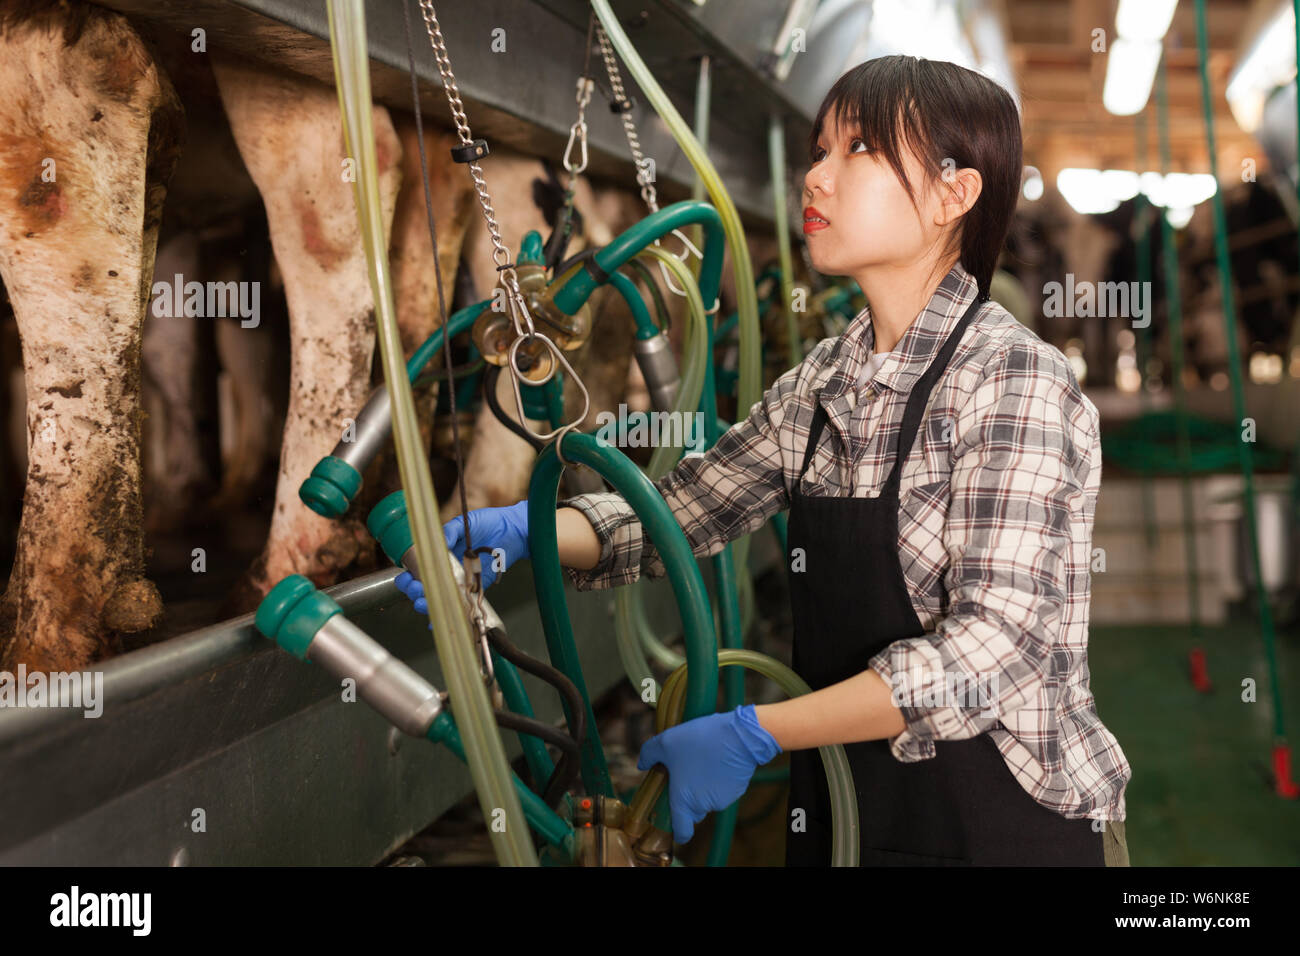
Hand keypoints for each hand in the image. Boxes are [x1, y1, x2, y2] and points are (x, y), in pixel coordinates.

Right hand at [392, 500, 529, 613]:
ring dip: (426, 604)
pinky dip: (445, 615)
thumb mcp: (465, 524)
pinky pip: (459, 605)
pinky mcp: (474, 590)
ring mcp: (459, 581)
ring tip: (423, 604)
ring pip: (437, 598)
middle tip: (418, 591)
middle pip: (423, 586)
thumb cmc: (488, 523)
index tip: (407, 578)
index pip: (417, 568)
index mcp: (440, 553)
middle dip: (415, 592)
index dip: (408, 575)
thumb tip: (435, 542)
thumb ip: (449, 532)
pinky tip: (434, 621)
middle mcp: (447, 569)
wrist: (512, 531)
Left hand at [636, 704, 781, 842]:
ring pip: (708, 800)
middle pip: (693, 812)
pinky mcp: (737, 791)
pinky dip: (718, 782)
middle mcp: (703, 805)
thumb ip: (649, 754)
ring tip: (702, 762)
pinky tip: (717, 761)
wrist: (739, 736)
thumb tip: (642, 765)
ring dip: (703, 788)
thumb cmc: (700, 740)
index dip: (678, 831)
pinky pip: (723, 791)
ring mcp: (722, 800)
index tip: (674, 824)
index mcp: (684, 800)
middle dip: (688, 799)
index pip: (682, 831)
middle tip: (684, 776)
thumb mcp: (667, 742)